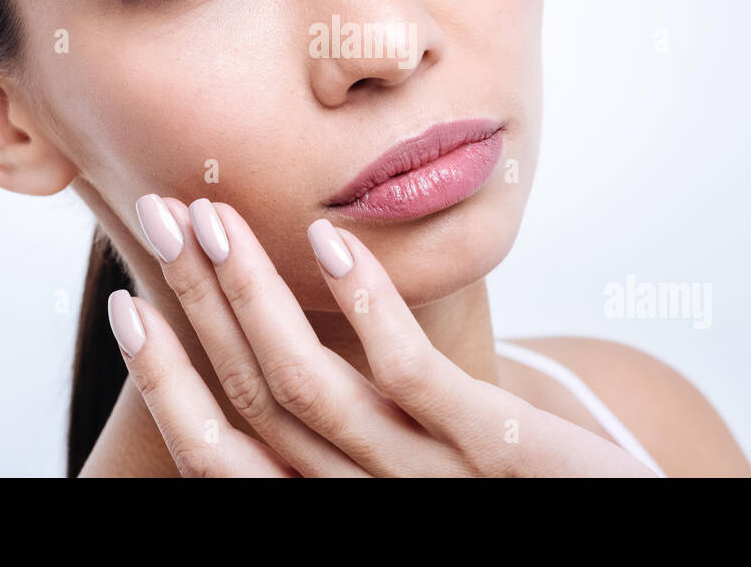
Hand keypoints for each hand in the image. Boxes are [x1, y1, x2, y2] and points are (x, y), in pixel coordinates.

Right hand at [105, 195, 659, 476]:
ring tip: (214, 217)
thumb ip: (359, 423)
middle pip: (255, 399)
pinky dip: (363, 307)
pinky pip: (412, 377)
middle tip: (155, 218)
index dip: (167, 380)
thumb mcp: (416, 464)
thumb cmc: (512, 491)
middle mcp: (364, 501)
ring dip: (251, 294)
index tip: (125, 304)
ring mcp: (430, 478)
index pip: (225, 452)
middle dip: (194, 305)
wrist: (625, 532)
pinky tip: (328, 242)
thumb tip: (289, 346)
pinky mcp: (500, 451)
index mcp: (338, 503)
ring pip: (309, 386)